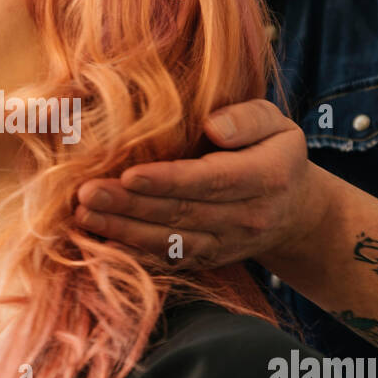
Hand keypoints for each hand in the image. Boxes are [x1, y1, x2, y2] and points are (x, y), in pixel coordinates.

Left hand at [73, 99, 330, 269]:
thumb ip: (248, 118)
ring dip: (123, 229)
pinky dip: (133, 249)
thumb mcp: (276, 123)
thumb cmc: (274, 152)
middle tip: (86, 193)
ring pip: (171, 240)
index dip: (169, 180)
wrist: (295, 211)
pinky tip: (100, 236)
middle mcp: (248, 217)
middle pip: (182, 213)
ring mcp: (227, 245)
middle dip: (130, 205)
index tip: (129, 174)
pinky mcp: (209, 259)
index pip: (212, 181)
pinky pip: (169, 258)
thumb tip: (213, 126)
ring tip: (83, 214)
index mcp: (266, 177)